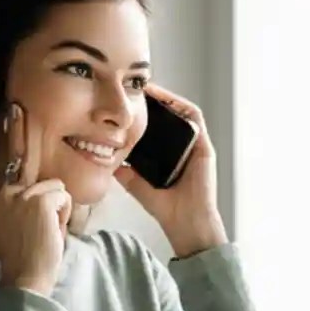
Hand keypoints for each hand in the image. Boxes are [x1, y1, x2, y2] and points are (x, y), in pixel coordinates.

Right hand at [0, 102, 72, 295]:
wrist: (26, 277)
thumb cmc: (30, 254)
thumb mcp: (21, 223)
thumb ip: (25, 200)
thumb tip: (44, 185)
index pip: (5, 160)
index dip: (8, 136)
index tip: (7, 112)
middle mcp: (5, 192)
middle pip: (21, 155)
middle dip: (19, 128)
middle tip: (15, 104)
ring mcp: (20, 195)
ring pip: (56, 186)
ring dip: (60, 209)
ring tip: (49, 230)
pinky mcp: (38, 201)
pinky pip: (64, 197)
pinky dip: (65, 216)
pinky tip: (53, 232)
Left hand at [114, 84, 227, 257]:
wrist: (185, 223)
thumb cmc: (166, 208)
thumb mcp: (137, 185)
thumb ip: (124, 172)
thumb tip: (105, 159)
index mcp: (168, 154)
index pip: (156, 127)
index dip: (143, 113)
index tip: (125, 103)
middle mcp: (182, 147)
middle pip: (168, 116)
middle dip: (153, 100)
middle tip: (134, 88)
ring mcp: (194, 145)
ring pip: (181, 112)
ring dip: (166, 98)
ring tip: (147, 87)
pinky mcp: (204, 146)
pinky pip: (194, 118)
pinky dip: (181, 106)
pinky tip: (166, 99)